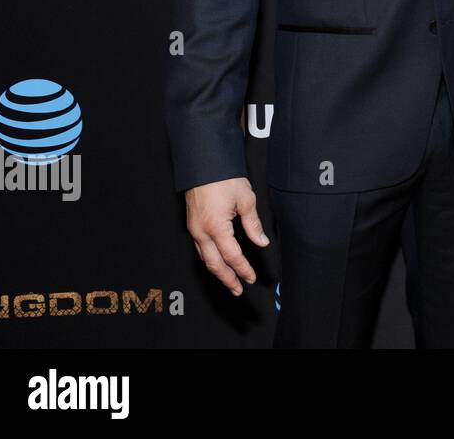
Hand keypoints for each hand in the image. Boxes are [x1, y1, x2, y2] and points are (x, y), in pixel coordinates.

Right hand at [185, 177, 269, 294]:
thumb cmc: (223, 178)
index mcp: (216, 227)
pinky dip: (210, 259)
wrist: (203, 163)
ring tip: (229, 280)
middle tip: (238, 290)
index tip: (251, 278)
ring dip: (217, 271)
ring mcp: (194, 229)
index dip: (243, 269)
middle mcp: (201, 232)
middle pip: (214, 264)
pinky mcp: (192, 224)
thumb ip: (253, 224)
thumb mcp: (246, 200)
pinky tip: (217, 261)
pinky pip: (200, 248)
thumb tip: (261, 242)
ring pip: (204, 258)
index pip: (232, 256)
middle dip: (227, 279)